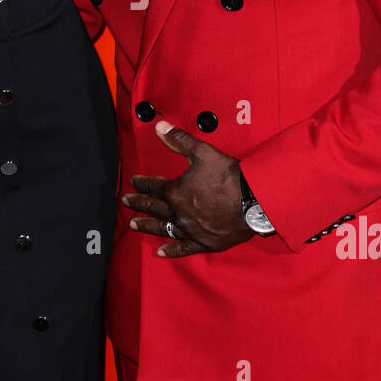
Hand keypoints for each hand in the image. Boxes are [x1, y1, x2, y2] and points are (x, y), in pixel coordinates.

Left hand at [122, 120, 253, 257]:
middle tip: (126, 201)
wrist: (254, 201)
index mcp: (176, 192)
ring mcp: (190, 230)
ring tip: (134, 224)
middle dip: (139, 202)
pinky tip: (161, 252)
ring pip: (163, 228)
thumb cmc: (230, 178)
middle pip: (153, 207)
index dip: (142, 183)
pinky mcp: (204, 242)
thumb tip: (160, 127)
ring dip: (147, 225)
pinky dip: (171, 250)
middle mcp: (179, 213)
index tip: (133, 182)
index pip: (154, 186)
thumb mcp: (203, 152)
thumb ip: (179, 140)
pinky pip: (183, 248)